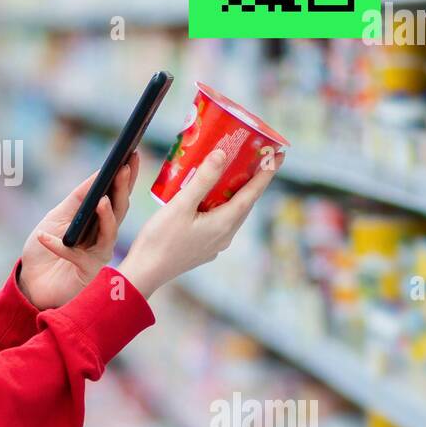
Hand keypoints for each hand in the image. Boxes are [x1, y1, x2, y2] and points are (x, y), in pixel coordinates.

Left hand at [18, 149, 140, 308]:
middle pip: (119, 210)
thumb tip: (100, 173)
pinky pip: (75, 256)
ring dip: (107, 216)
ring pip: (110, 234)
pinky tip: (44, 236)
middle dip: (123, 189)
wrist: (29, 284)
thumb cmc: (44, 249)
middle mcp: (104, 238)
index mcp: (98, 221)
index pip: (117, 195)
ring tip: (102, 200)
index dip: (126, 176)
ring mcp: (98, 257)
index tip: (131, 154)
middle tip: (125, 168)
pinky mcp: (86, 274)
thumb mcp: (58, 216)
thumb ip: (78, 198)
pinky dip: (57, 245)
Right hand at [119, 147, 283, 299]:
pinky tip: (209, 199)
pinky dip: (222, 205)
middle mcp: (225, 235)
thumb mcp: (180, 205)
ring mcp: (215, 244)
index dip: (266, 173)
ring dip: (237, 194)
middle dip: (253, 181)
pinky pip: (220, 221)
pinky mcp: (204, 248)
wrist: (145, 272)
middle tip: (258, 159)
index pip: (252, 193)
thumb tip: (222, 155)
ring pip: (233, 213)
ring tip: (235, 175)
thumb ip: (203, 180)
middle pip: (245, 203)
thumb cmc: (160, 240)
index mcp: (224, 223)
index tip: (280, 155)